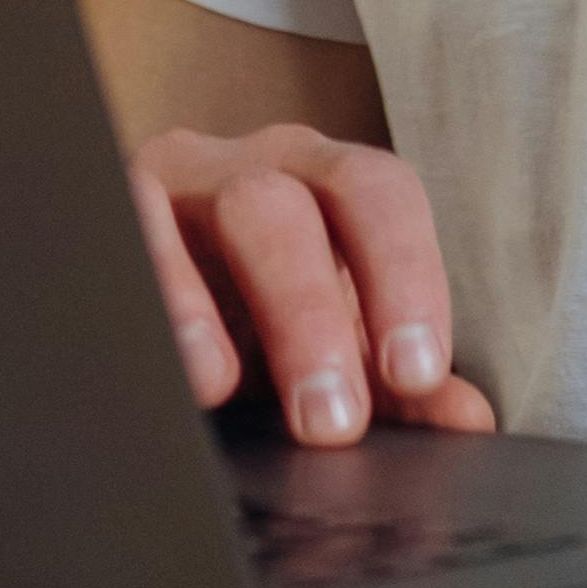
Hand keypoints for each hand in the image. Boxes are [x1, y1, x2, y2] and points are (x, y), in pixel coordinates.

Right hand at [128, 120, 496, 442]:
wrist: (155, 290)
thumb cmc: (258, 315)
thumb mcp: (331, 348)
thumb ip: (398, 385)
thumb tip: (468, 422)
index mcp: (328, 185)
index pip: (381, 195)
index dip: (407, 276)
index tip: (418, 375)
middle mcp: (261, 165)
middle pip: (304, 204)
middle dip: (320, 313)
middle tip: (333, 422)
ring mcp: (183, 179)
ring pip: (238, 208)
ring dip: (254, 308)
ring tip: (249, 396)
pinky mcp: (118, 206)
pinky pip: (140, 231)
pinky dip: (168, 300)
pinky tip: (189, 372)